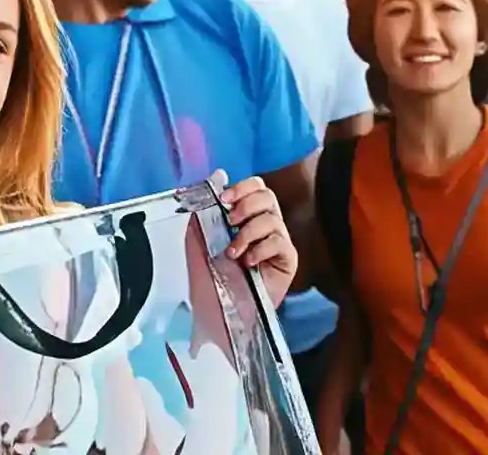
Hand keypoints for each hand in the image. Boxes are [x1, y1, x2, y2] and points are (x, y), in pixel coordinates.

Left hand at [215, 170, 297, 306]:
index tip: (224, 200)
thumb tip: (218, 174)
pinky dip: (260, 249)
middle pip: (267, 197)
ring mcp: (278, 243)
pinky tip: (248, 263)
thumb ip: (206, 207)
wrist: (217, 312)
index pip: (256, 188)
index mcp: (246, 217)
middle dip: (246, 206)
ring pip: (272, 219)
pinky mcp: (288, 260)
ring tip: (233, 253)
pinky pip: (279, 241)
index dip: (242, 188)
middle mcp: (265, 226)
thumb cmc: (209, 278)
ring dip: (247, 233)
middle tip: (231, 222)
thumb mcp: (200, 238)